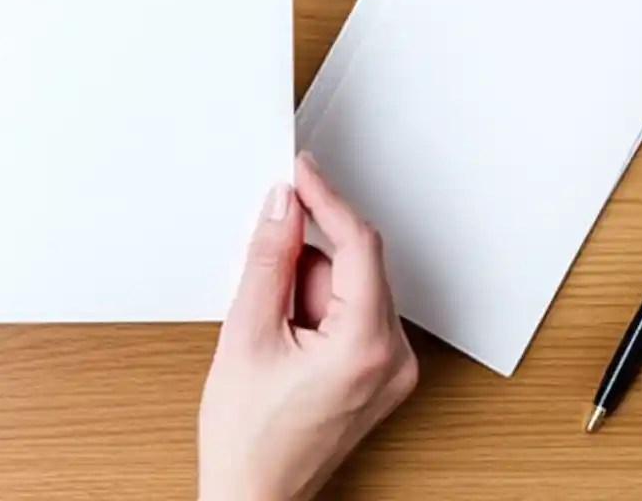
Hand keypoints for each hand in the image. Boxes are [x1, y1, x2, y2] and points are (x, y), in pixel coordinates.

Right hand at [198, 154, 417, 500]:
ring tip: (271, 338)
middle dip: (303, 266)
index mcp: (367, 346)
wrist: (254, 494)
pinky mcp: (382, 375)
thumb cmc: (248, 436)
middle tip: (262, 296)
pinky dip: (317, 313)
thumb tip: (282, 208)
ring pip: (351, 290)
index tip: (302, 173)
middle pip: (354, 268)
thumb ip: (268, 259)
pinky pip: (354, 316)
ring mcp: (393, 369)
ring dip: (307, 294)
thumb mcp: (246, 333)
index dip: (327, 200)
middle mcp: (395, 357)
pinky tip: (286, 343)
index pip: (360, 245)